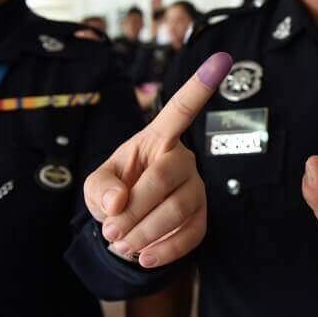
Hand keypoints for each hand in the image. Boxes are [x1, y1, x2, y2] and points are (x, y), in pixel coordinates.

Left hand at [85, 52, 232, 267]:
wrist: (127, 226)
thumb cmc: (115, 191)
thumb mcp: (97, 184)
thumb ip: (101, 188)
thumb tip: (118, 203)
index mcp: (158, 138)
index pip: (180, 109)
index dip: (200, 86)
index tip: (220, 59)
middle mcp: (183, 159)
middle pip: (166, 179)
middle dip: (134, 209)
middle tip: (110, 230)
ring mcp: (197, 188)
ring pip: (178, 210)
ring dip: (143, 233)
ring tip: (120, 244)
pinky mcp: (202, 217)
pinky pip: (190, 235)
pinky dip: (163, 251)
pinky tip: (143, 257)